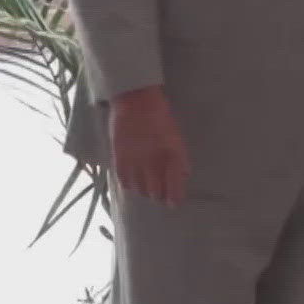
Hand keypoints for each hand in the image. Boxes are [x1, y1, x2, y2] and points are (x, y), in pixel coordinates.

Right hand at [109, 86, 188, 205]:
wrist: (135, 101)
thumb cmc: (161, 117)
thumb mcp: (177, 137)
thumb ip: (180, 159)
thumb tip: (184, 176)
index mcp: (171, 156)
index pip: (174, 188)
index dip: (175, 199)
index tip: (174, 203)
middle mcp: (152, 163)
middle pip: (155, 193)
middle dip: (160, 195)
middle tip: (161, 192)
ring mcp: (134, 163)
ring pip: (139, 190)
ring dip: (145, 191)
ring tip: (147, 185)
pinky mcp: (118, 160)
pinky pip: (124, 182)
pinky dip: (130, 185)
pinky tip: (134, 180)